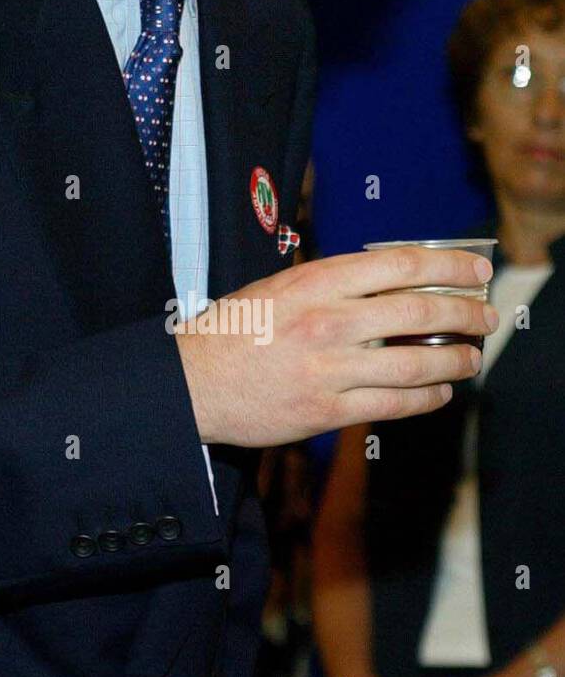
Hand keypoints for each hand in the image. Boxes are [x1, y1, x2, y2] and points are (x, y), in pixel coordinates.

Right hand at [176, 246, 495, 446]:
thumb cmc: (230, 332)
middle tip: (486, 315)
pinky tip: (438, 392)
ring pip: (417, 364)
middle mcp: (328, 321)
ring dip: (456, 360)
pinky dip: (427, 398)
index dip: (448, 266)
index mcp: (314, 282)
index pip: (399, 265)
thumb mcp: (275, 288)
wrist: (190, 383)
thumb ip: (326, 285)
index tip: (474, 269)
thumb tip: (383, 282)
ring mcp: (330, 368)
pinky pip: (395, 405)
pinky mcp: (327, 410)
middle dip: (466, 313)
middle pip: (420, 313)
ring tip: (471, 358)